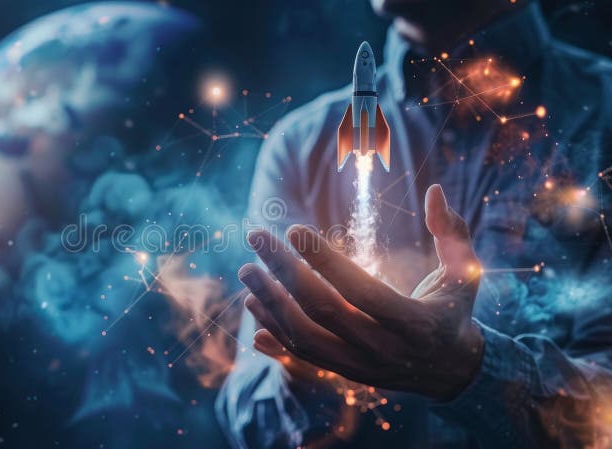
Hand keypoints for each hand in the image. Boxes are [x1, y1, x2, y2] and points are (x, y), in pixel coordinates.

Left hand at [239, 184, 484, 400]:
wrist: (452, 371)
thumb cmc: (455, 310)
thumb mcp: (466, 272)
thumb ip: (453, 232)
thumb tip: (436, 190)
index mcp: (415, 322)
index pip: (362, 291)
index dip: (325, 261)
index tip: (294, 229)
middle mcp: (383, 349)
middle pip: (323, 311)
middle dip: (284, 272)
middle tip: (256, 237)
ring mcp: (360, 366)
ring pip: (305, 339)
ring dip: (270, 303)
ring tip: (247, 271)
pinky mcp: (344, 374)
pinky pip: (301, 357)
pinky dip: (274, 334)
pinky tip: (252, 307)